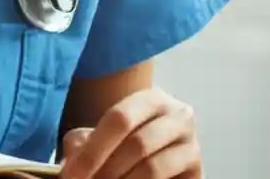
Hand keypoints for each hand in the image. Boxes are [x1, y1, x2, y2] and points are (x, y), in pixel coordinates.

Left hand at [59, 87, 201, 178]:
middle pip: (137, 144)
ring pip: (152, 169)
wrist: (158, 159)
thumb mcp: (100, 138)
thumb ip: (83, 144)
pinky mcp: (198, 172)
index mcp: (151, 99)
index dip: (92, 150)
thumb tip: (70, 165)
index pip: (119, 118)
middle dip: (105, 170)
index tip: (71, 175)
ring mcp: (192, 145)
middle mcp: (179, 116)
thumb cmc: (122, 146)